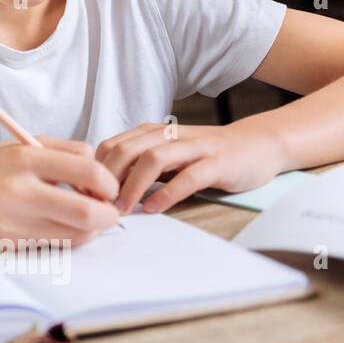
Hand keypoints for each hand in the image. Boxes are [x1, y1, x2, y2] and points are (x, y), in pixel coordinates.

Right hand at [0, 136, 120, 245]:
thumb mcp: (23, 146)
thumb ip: (66, 153)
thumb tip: (103, 177)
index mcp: (25, 158)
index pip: (89, 172)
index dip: (109, 183)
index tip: (107, 187)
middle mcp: (19, 190)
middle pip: (87, 213)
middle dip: (108, 215)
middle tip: (108, 211)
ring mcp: (13, 221)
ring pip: (76, 235)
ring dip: (91, 229)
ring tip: (82, 217)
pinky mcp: (10, 243)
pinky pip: (56, 245)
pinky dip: (68, 237)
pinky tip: (58, 225)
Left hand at [95, 120, 285, 214]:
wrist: (259, 144)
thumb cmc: (207, 155)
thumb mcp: (168, 156)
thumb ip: (140, 167)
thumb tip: (103, 190)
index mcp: (152, 133)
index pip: (111, 146)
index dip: (93, 171)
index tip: (84, 196)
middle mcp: (170, 136)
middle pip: (126, 149)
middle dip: (106, 178)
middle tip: (98, 205)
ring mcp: (195, 147)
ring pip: (153, 158)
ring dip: (132, 186)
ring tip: (121, 209)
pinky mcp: (218, 163)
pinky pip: (188, 176)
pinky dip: (168, 193)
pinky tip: (154, 208)